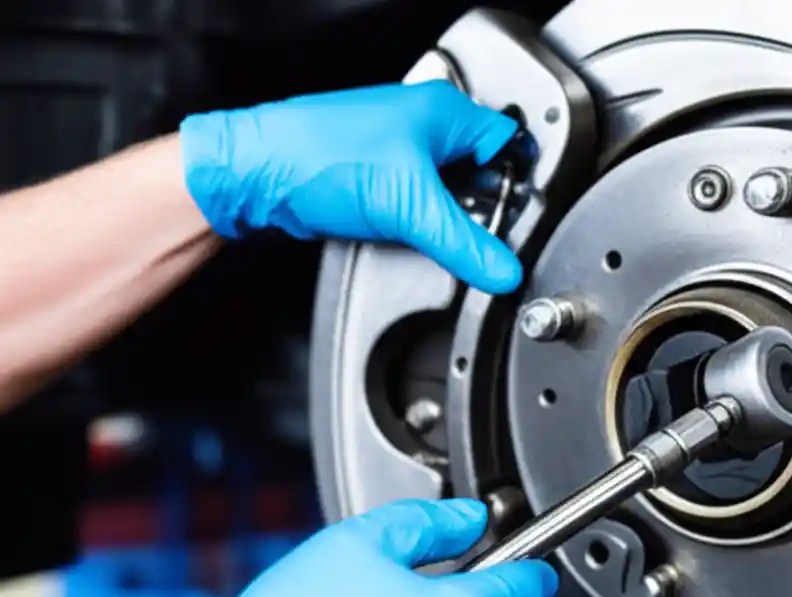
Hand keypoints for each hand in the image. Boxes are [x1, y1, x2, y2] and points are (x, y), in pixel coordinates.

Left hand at [179, 82, 522, 293]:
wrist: (255, 175)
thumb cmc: (319, 159)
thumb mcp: (411, 208)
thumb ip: (465, 245)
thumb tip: (504, 270)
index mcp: (445, 112)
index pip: (509, 146)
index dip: (518, 186)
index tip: (519, 222)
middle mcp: (424, 124)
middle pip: (480, 172)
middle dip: (482, 208)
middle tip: (481, 238)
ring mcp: (399, 149)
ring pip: (447, 190)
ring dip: (448, 218)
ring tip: (440, 238)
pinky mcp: (378, 176)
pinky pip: (417, 203)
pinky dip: (420, 223)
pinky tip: (410, 236)